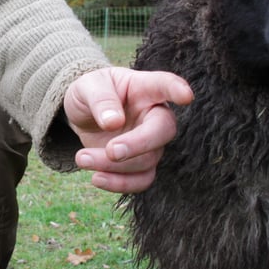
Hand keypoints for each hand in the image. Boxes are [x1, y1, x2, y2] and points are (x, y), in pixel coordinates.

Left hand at [64, 67, 192, 193]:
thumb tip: (113, 123)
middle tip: (112, 150)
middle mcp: (153, 115)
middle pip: (162, 131)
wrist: (83, 113)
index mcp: (144, 88)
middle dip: (139, 144)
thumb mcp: (87, 87)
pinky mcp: (140, 163)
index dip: (177, 89)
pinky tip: (96, 178)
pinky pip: (141, 180)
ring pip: (147, 161)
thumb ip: (100, 100)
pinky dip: (119, 183)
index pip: (164, 85)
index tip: (186, 96)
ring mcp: (150, 141)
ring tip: (82, 158)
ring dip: (115, 166)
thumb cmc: (91, 92)